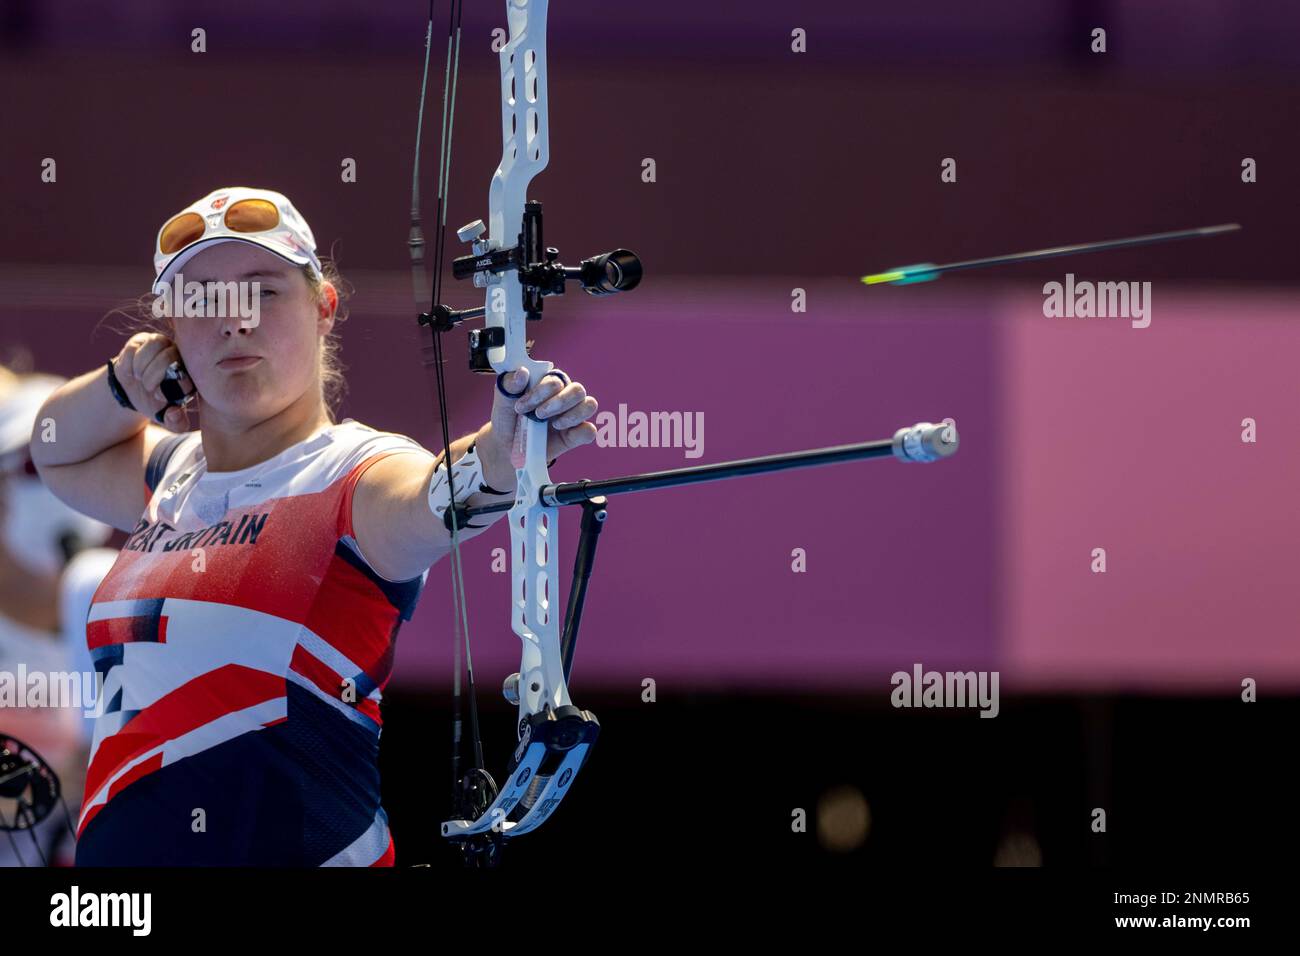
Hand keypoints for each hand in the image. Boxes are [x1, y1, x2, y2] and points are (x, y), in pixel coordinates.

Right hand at [112, 332, 194, 432]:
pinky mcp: (142, 340)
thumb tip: (175, 413)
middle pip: (169, 356)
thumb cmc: (156, 403)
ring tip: (139, 378)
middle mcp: (179, 355)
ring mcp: (161, 345)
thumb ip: (176, 423)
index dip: (172, 384)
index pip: (189, 370)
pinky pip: (136, 345)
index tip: (160, 396)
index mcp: (191, 372)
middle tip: (147, 387)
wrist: (133, 392)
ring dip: (142, 366)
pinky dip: (129, 362)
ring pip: (154, 345)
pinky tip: (130, 372)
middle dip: (154, 375)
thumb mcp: (166, 419)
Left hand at [476, 367, 597, 491]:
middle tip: (538, 414)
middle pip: (577, 390)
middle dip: (558, 402)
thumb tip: (522, 372)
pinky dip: (579, 432)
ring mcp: (572, 416)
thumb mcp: (502, 401)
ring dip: (572, 415)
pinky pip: (589, 431)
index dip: (540, 391)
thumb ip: (509, 385)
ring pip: (589, 405)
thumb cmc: (508, 419)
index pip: (555, 380)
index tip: (521, 406)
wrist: (507, 447)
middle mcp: (564, 397)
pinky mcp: (576, 435)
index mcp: (549, 384)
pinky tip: (562, 434)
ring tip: (553, 425)